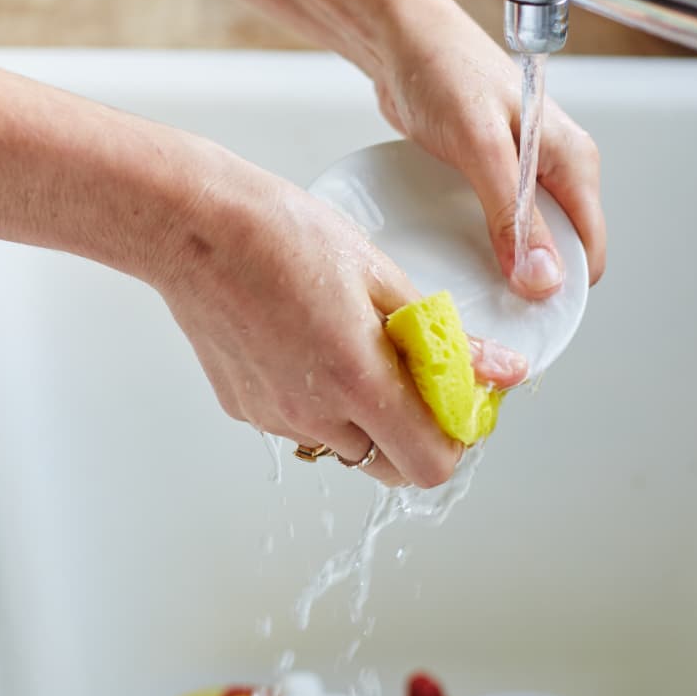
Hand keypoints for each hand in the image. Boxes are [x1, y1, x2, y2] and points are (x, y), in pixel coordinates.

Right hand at [154, 147, 526, 487]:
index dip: (454, 437)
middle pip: (389, 468)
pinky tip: (303, 342)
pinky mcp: (242, 407)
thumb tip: (501, 370)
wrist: (194, 227)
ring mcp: (273, 416)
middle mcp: (313, 414)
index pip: (431, 464)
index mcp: (357, 381)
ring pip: (342, 445)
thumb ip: (445, 338)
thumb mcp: (381, 275)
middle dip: (412, 435)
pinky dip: (315, 399)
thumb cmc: (283, 235)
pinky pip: (298, 423)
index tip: (456, 396)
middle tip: (412, 377)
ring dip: (361, 415)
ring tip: (348, 346)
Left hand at [373, 0, 605, 298]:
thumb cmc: (443, 74)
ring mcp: (523, 174)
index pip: (589, 251)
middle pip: (560, 252)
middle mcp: (556, 170)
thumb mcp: (481, 149)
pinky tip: (451, 257)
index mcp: (573, 161)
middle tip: (486, 311)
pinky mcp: (490, 176)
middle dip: (530, 284)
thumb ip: (513, 213)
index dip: (562, 291)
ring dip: (501, 266)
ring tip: (466, 289)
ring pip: (526, 240)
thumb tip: (544, 278)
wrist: (401, 42)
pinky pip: (496, 224)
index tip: (523, 321)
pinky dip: (479, 245)